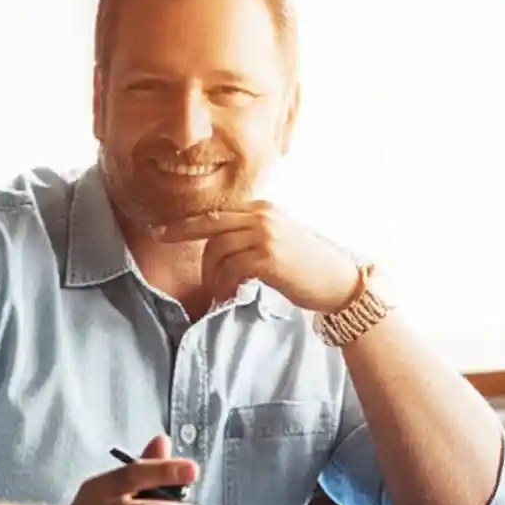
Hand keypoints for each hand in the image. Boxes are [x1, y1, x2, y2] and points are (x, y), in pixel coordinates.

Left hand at [152, 201, 360, 312]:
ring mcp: (266, 234)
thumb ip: (252, 235)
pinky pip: (230, 269)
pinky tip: (231, 297)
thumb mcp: (281, 240)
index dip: (188, 224)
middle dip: (185, 241)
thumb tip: (216, 246)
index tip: (164, 232)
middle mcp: (264, 215)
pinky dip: (225, 286)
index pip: (217, 213)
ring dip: (212, 276)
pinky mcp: (268, 257)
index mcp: (265, 208)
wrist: (340, 283)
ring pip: (217, 250)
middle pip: (210, 224)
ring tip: (219, 293)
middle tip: (170, 253)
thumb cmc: (309, 268)